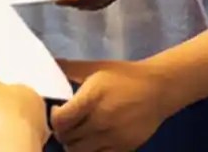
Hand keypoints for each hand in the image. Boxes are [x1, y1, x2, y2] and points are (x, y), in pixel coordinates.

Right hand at [0, 44, 49, 150]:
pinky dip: (10, 141)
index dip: (5, 90)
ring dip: (11, 127)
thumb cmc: (1, 117)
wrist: (8, 148)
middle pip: (22, 108)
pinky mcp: (30, 149)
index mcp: (31, 92)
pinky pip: (19, 142)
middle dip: (9, 109)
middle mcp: (39, 113)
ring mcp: (37, 133)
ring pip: (24, 127)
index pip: (20, 88)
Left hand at [50, 60, 170, 151]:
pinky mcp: (123, 148)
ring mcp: (112, 137)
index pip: (61, 120)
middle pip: (67, 138)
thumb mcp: (96, 67)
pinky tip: (92, 139)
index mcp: (92, 97)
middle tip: (66, 122)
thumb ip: (70, 68)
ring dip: (73, 143)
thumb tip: (48, 64)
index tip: (58, 110)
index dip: (54, 118)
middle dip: (62, 131)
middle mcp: (101, 119)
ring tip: (78, 132)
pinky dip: (90, 150)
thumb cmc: (124, 76)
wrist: (158, 89)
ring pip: (78, 151)